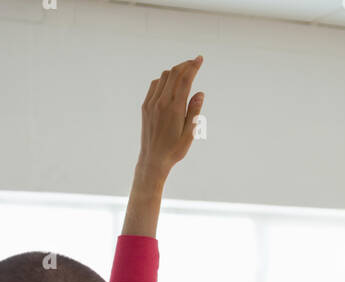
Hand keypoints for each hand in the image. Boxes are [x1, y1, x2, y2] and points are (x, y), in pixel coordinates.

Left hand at [137, 55, 204, 180]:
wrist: (153, 160)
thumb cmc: (174, 150)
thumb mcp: (190, 134)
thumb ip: (194, 111)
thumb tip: (199, 93)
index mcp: (174, 109)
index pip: (185, 80)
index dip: (193, 66)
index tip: (200, 59)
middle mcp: (161, 103)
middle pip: (174, 73)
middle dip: (185, 65)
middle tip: (194, 63)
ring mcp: (151, 103)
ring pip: (163, 77)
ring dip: (175, 72)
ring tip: (184, 74)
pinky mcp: (145, 106)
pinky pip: (154, 85)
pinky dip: (164, 80)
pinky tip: (170, 84)